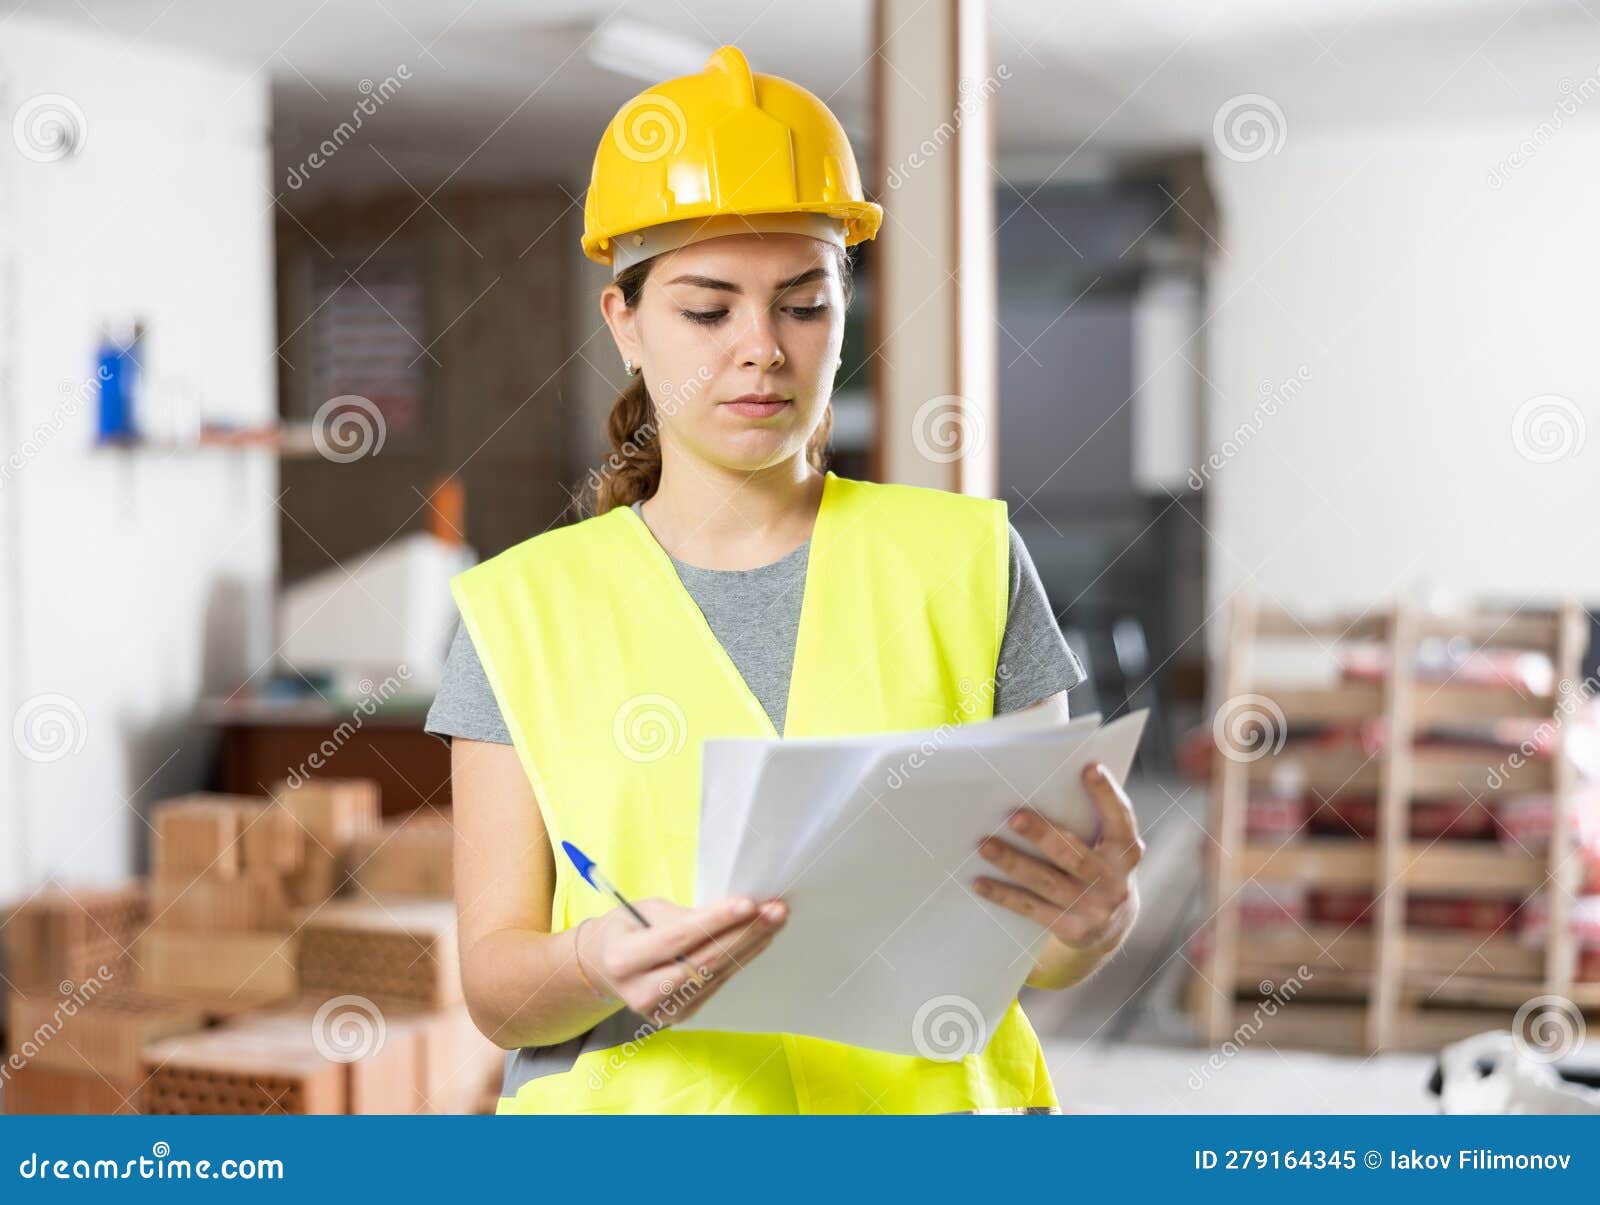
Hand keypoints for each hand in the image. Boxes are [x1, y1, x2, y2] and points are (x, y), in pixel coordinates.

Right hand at [575, 895, 787, 1026]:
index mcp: (624, 959)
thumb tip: (731, 913)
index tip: (750, 903)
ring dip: (751, 945)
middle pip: (704, 961)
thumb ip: (682, 917)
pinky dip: (740, 959)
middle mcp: (640, 991)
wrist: (604, 967)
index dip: (717, 921)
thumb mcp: (643, 910)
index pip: (679, 937)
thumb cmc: (627, 929)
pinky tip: (759, 940)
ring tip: (776, 919)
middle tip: (777, 911)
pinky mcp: (679, 1016)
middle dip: (745, 934)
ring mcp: (661, 1010)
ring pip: (716, 974)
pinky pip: (716, 984)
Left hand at [972, 762, 1144, 949]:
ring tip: (985, 845)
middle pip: (1073, 855)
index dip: (1106, 794)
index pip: (1120, 818)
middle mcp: (1114, 881)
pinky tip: (979, 882)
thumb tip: (1044, 785)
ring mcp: (1094, 908)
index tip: (1090, 768)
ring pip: (1046, 882)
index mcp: (1126, 852)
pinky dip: (1004, 895)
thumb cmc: (1100, 868)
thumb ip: (1091, 821)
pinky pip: (1031, 908)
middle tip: (1014, 817)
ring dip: (1013, 863)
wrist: (1113, 927)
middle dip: (1043, 835)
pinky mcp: (1073, 929)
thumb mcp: (1109, 848)